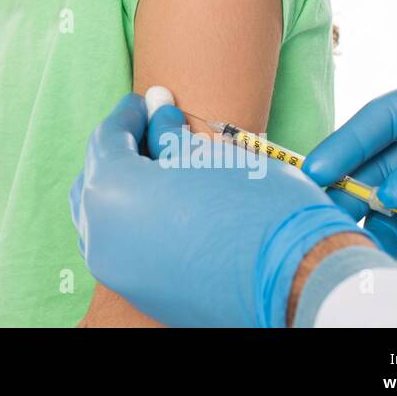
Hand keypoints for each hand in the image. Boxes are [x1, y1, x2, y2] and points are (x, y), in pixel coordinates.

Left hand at [69, 91, 372, 326]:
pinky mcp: (140, 293)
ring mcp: (117, 270)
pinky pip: (121, 246)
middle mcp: (101, 235)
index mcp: (112, 191)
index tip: (147, 102)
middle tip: (152, 131)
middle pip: (96, 177)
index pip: (108, 138)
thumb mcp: (210, 155)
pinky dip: (133, 221)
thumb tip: (157, 111)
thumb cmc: (258, 207)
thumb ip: (171, 134)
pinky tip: (166, 207)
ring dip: (124, 188)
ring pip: (102, 216)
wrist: (300, 283)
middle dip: (122, 150)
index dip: (130, 114)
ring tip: (160, 170)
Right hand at [302, 63, 396, 274]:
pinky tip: (390, 265)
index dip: (347, 141)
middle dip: (350, 187)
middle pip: (380, 164)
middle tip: (324, 213)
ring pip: (392, 206)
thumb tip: (390, 193)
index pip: (386, 117)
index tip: (315, 169)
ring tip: (355, 242)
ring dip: (369, 224)